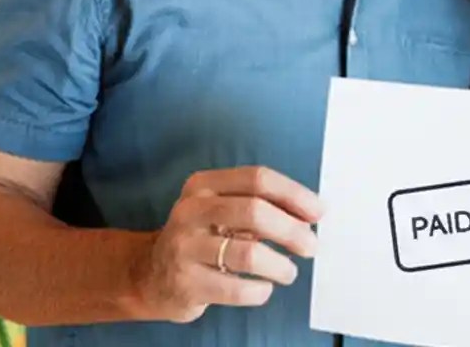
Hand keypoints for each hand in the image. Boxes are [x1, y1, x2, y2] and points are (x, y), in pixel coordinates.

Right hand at [132, 166, 323, 322]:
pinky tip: (263, 288)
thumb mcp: (223, 211)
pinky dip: (259, 290)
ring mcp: (184, 247)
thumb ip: (262, 206)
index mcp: (204, 185)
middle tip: (310, 246)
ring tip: (288, 272)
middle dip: (292, 230)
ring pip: (248, 253)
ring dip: (280, 265)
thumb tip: (312, 214)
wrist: (151, 274)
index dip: (294, 194)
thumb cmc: (203, 238)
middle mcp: (191, 211)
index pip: (258, 178)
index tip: (319, 212)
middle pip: (255, 212)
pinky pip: (236, 288)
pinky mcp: (185, 282)